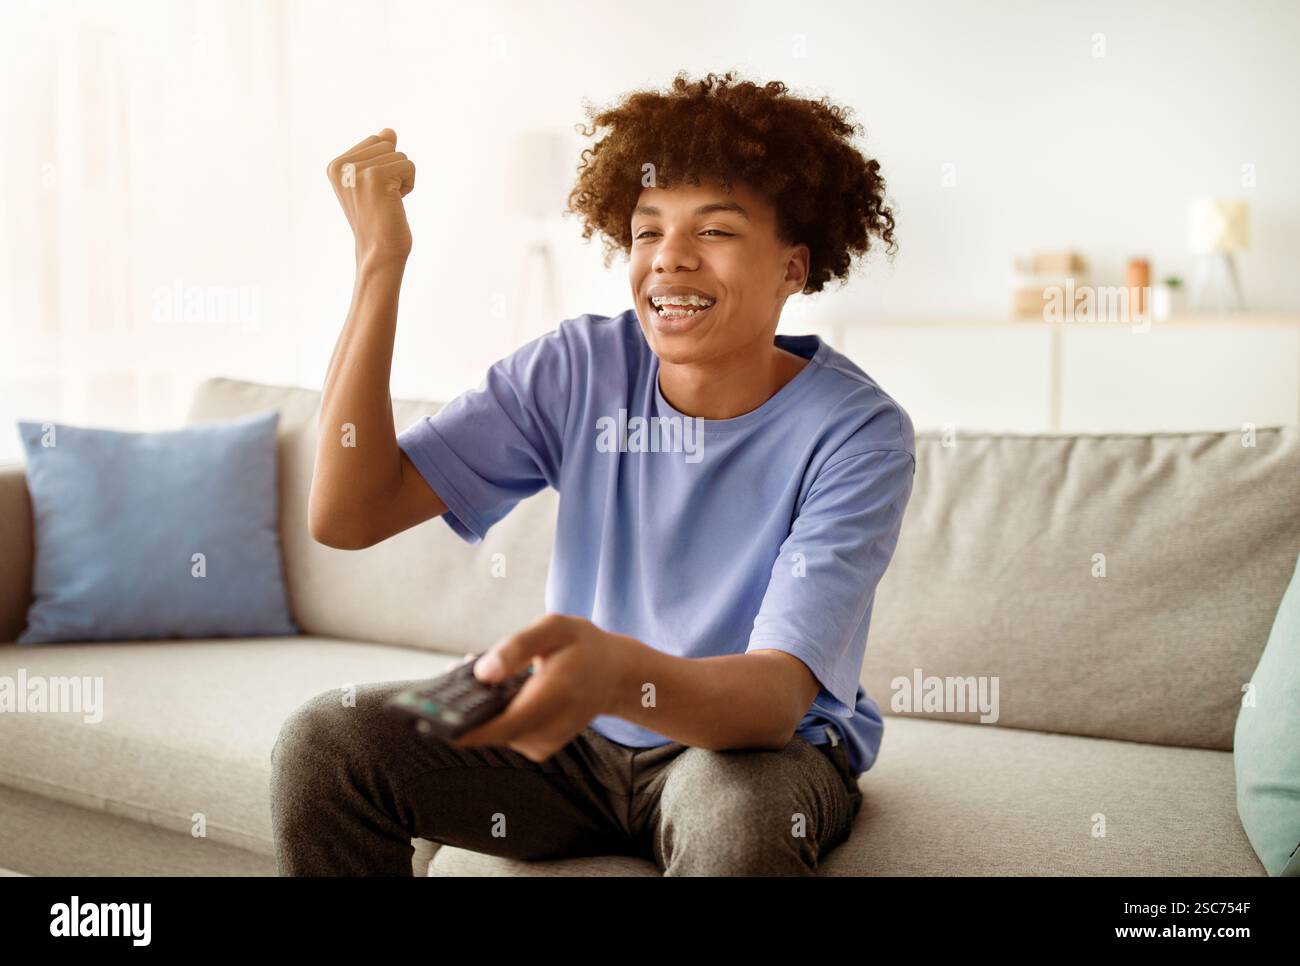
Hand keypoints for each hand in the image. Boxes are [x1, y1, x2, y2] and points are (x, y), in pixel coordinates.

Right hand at [325, 128, 414, 265]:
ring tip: (387, 202)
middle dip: (394, 170)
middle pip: (386, 144)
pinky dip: (409, 185)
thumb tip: (389, 131)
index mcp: (335, 165)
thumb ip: (378, 155)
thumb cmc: (379, 221)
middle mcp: (341, 165)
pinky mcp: (376, 176)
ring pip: (399, 155)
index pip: (375, 141)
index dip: (384, 166)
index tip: (373, 193)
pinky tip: (395, 203)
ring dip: (401, 179)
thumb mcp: (374, 183)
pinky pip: (408, 165)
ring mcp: (357, 170)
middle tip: (382, 199)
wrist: (379, 253)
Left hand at [451, 614, 630, 761]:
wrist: (615, 676)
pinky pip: (504, 734)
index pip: (501, 725)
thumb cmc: (583, 646)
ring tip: (483, 677)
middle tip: (449, 679)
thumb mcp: (555, 628)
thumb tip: (481, 673)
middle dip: (464, 708)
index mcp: (553, 696)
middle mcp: (548, 728)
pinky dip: (495, 714)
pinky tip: (499, 691)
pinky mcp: (538, 747)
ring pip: (494, 733)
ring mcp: (543, 742)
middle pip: (490, 731)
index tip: (429, 721)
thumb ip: (517, 646)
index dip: (463, 728)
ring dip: (480, 709)